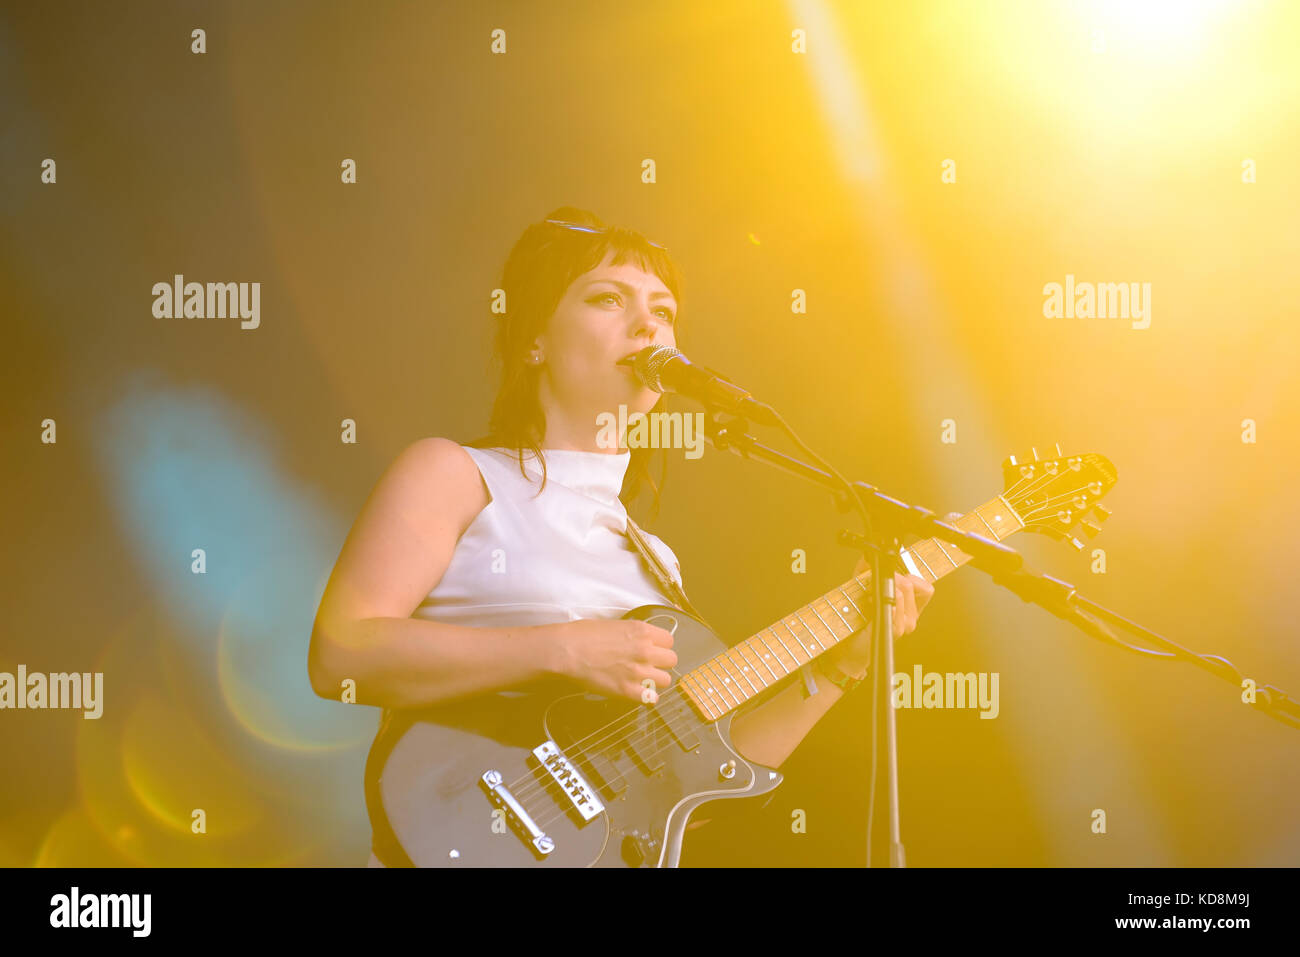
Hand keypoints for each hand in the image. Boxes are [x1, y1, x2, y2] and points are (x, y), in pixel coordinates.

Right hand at [547, 618, 677, 703]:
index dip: (660, 646)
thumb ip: (633, 634)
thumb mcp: (614, 625)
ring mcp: (638, 672)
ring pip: (666, 680)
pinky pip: (652, 699)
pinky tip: (636, 692)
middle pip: (671, 660)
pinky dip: (646, 697)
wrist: (566, 650)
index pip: (669, 641)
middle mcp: (645, 650)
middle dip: (660, 663)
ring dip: (655, 681)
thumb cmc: (582, 635)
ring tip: (640, 680)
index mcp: (642, 631)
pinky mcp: (628, 690)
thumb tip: (639, 641)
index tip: (653, 650)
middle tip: (647, 665)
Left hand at [828, 512, 956, 674]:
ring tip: (868, 597)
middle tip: (873, 587)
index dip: (909, 575)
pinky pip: (895, 604)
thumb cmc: (856, 624)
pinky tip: (870, 603)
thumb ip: (867, 572)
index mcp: (911, 609)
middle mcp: (912, 617)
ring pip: (903, 589)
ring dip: (882, 587)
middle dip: (891, 578)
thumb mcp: (862, 592)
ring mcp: (905, 624)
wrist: (849, 651)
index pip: (925, 586)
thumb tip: (868, 554)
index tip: (893, 576)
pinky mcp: (895, 629)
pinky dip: (881, 598)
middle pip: (912, 583)